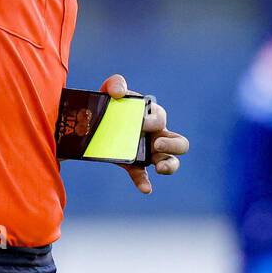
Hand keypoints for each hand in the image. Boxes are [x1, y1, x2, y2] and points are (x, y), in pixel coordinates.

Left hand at [98, 73, 189, 194]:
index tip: (141, 122)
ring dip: (170, 165)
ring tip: (160, 167)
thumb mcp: (110, 90)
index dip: (153, 120)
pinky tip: (146, 189)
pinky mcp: (134, 165)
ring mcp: (148, 152)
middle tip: (157, 143)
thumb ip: (116, 84)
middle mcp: (157, 135)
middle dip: (173, 144)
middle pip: (180, 143)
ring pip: (170, 162)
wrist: (92, 122)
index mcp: (152, 116)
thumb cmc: (110, 103)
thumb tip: (119, 92)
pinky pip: (143, 176)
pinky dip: (145, 182)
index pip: (160, 117)